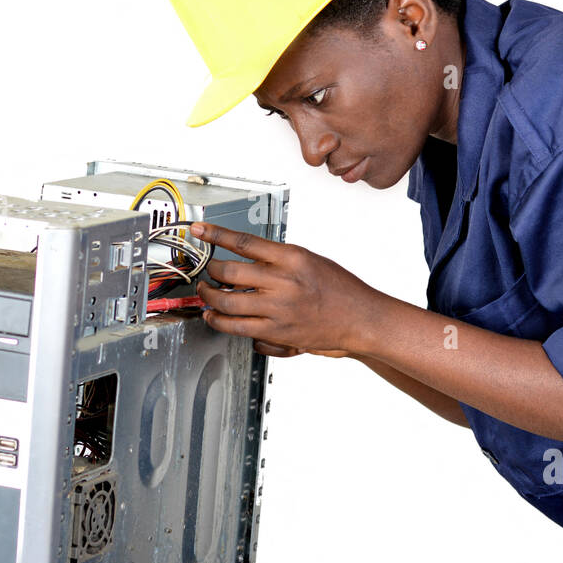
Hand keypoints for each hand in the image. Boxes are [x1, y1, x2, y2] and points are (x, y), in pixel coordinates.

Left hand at [189, 221, 380, 356]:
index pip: (244, 242)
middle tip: (206, 270)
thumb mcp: (310, 260)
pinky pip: (236, 327)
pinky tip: (214, 316)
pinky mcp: (276, 332)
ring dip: (209, 297)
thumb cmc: (341, 290)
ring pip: (226, 302)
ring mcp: (278, 309)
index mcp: (291, 258)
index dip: (216, 235)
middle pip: (228, 272)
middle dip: (209, 270)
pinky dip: (219, 321)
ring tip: (206, 293)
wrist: (361, 319)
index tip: (201, 230)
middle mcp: (283, 282)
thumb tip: (248, 256)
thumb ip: (279, 259)